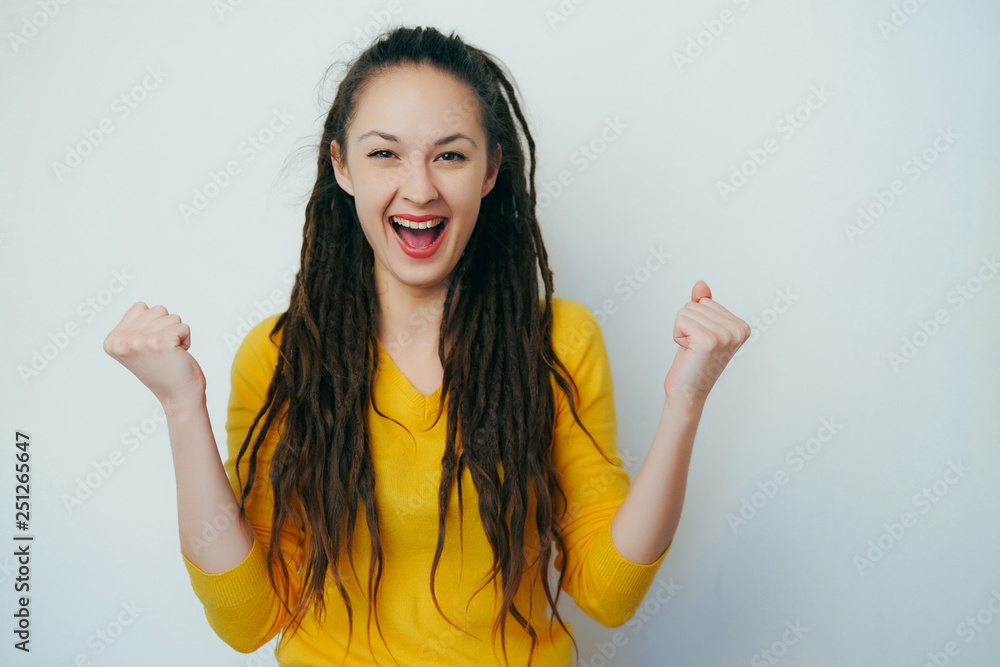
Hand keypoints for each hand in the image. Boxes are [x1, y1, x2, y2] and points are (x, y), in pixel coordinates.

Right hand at [103, 302, 206, 412]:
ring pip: (172, 317)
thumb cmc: (163, 371)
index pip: (141, 307)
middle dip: (167, 328)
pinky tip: (178, 356)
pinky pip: (184, 327)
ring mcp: (139, 341)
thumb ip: (134, 328)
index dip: (154, 325)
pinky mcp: (160, 342)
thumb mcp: (137, 348)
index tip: (151, 347)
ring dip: (177, 334)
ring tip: (170, 354)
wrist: (178, 397)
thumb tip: (141, 306)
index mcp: (112, 341)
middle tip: (163, 352)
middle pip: (157, 309)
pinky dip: (186, 340)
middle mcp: (121, 341)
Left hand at [662, 281, 749, 404]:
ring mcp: (725, 335)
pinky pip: (681, 319)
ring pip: (687, 310)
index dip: (696, 321)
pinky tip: (687, 351)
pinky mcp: (708, 340)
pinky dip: (677, 334)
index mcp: (741, 326)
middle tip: (695, 348)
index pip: (705, 301)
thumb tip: (701, 284)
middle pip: (696, 304)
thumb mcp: (700, 328)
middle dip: (688, 325)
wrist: (687, 391)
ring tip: (692, 350)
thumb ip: (703, 305)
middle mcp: (738, 330)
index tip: (701, 342)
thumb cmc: (693, 361)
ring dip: (682, 331)